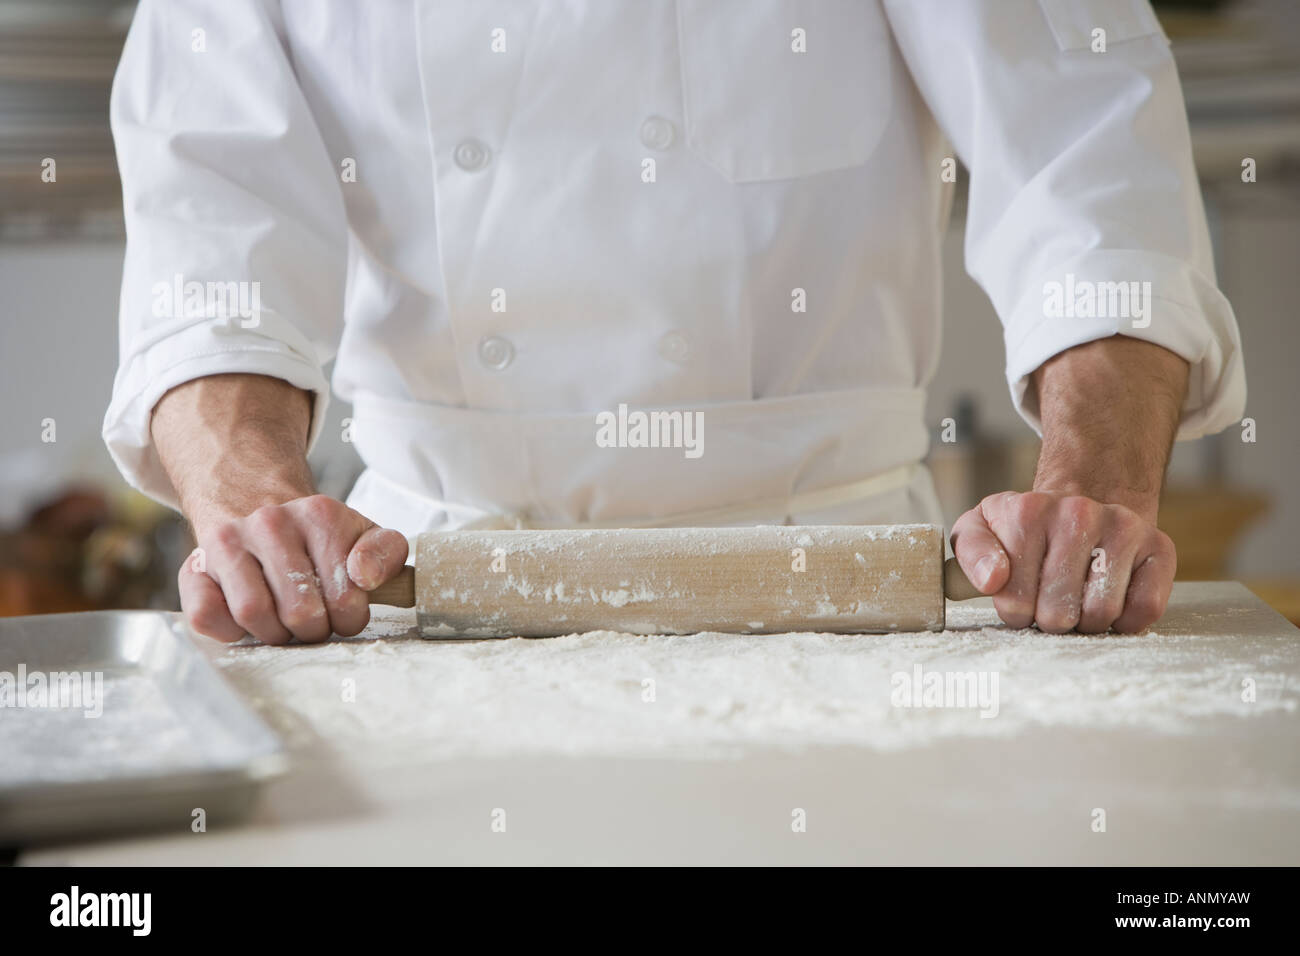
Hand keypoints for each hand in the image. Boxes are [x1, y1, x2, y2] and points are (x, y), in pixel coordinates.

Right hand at [179, 494, 408, 643]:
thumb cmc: (319, 539)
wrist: (261, 512)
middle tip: (315, 622)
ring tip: (285, 623)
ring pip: (254, 614)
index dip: (350, 618)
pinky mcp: (193, 568)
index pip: (346, 596)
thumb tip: (366, 576)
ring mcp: (227, 543)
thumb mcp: (364, 537)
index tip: (345, 612)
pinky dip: (231, 632)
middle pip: (300, 611)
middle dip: (314, 631)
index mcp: (320, 515)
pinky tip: (248, 620)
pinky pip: (207, 617)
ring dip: (275, 634)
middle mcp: (270, 522)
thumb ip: (386, 553)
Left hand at [950, 490, 1175, 632]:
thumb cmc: (1022, 530)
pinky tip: (1107, 600)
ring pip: (1101, 614)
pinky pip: (1144, 610)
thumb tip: (993, 581)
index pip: (1015, 599)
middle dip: (1049, 620)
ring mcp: (1124, 527)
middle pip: (1059, 612)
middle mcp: (1079, 512)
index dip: (1015, 612)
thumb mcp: (979, 530)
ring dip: (1085, 623)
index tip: (1019, 599)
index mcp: (1029, 511)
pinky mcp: (1160, 547)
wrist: (1079, 510)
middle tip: (1049, 603)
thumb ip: (972, 553)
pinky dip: (1124, 621)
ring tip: (1076, 600)